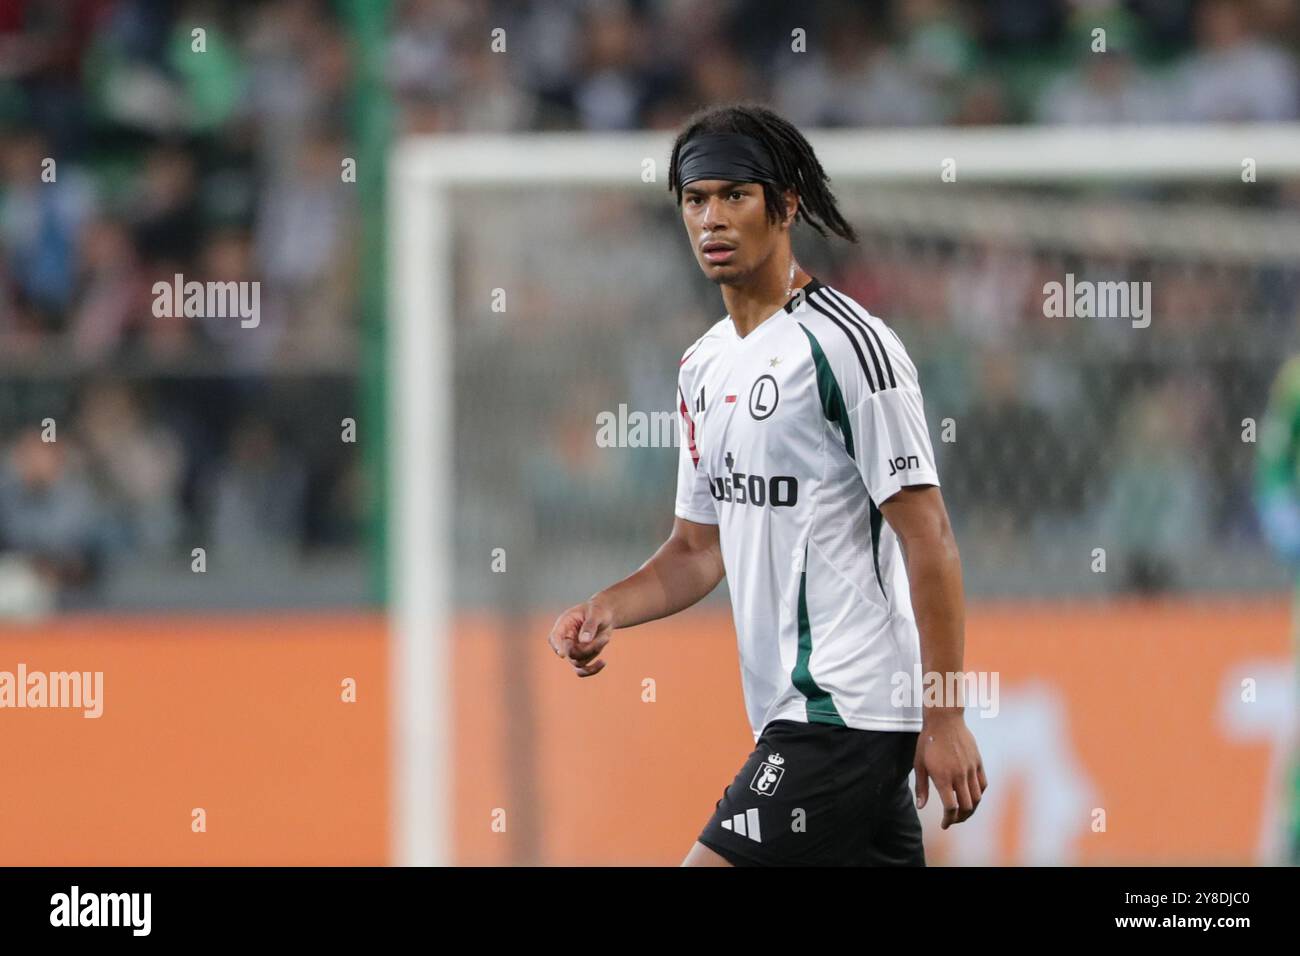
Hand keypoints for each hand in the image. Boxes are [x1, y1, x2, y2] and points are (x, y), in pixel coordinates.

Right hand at [545, 598, 614, 677]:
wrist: (605, 615)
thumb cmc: (598, 610)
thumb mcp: (596, 613)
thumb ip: (590, 625)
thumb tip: (584, 641)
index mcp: (564, 624)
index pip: (554, 638)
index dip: (557, 646)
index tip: (562, 654)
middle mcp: (566, 639)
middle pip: (569, 653)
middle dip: (587, 649)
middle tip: (605, 637)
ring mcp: (573, 650)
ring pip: (579, 662)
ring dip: (595, 652)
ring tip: (606, 637)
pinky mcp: (582, 657)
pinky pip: (582, 671)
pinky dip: (592, 670)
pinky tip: (603, 662)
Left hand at [913, 711, 986, 828]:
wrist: (944, 719)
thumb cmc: (928, 741)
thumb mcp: (919, 763)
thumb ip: (921, 787)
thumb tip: (920, 807)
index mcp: (943, 777)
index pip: (951, 808)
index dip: (948, 820)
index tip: (944, 825)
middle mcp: (959, 775)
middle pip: (966, 807)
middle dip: (960, 819)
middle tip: (953, 821)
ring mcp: (970, 769)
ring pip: (977, 798)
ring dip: (971, 810)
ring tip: (963, 813)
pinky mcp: (978, 762)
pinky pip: (982, 784)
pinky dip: (979, 795)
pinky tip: (972, 797)